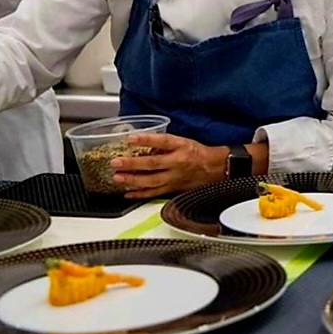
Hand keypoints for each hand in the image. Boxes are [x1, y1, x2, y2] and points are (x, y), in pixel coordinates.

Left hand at [110, 133, 227, 198]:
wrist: (216, 168)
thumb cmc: (199, 153)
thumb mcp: (185, 141)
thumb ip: (165, 143)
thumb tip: (142, 142)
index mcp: (182, 147)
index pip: (162, 141)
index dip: (146, 140)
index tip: (130, 139)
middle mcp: (178, 162)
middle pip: (153, 163)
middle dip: (132, 163)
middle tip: (116, 162)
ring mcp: (175, 177)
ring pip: (151, 181)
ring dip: (132, 180)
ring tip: (117, 178)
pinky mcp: (173, 188)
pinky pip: (155, 193)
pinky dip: (140, 194)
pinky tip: (128, 193)